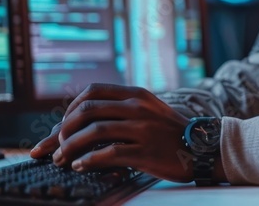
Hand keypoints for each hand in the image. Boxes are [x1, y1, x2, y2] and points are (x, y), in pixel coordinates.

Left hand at [29, 83, 195, 181]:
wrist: (203, 148)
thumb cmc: (169, 133)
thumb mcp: (148, 110)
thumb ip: (121, 110)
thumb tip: (82, 121)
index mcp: (136, 95)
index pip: (93, 92)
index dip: (70, 108)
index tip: (61, 126)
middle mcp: (138, 107)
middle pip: (88, 110)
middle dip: (63, 129)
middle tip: (55, 145)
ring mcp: (142, 129)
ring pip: (94, 131)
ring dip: (70, 146)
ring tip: (60, 159)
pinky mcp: (146, 152)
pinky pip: (109, 154)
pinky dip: (88, 161)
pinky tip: (79, 166)